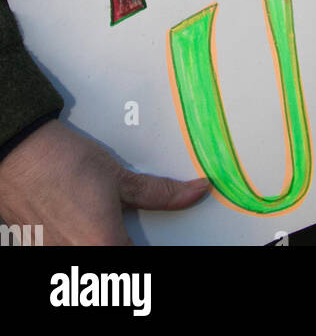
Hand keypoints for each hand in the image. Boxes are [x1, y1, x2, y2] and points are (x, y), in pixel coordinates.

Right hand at [0, 120, 209, 244]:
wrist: (16, 153)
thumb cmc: (62, 162)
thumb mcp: (118, 176)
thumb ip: (160, 193)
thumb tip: (195, 193)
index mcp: (104, 247)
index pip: (142, 266)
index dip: (150, 250)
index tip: (157, 241)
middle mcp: (79, 262)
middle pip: (116, 264)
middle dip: (125, 245)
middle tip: (122, 222)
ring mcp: (56, 259)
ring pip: (91, 263)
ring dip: (102, 245)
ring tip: (96, 218)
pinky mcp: (39, 251)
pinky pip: (69, 255)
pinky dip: (79, 243)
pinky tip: (77, 222)